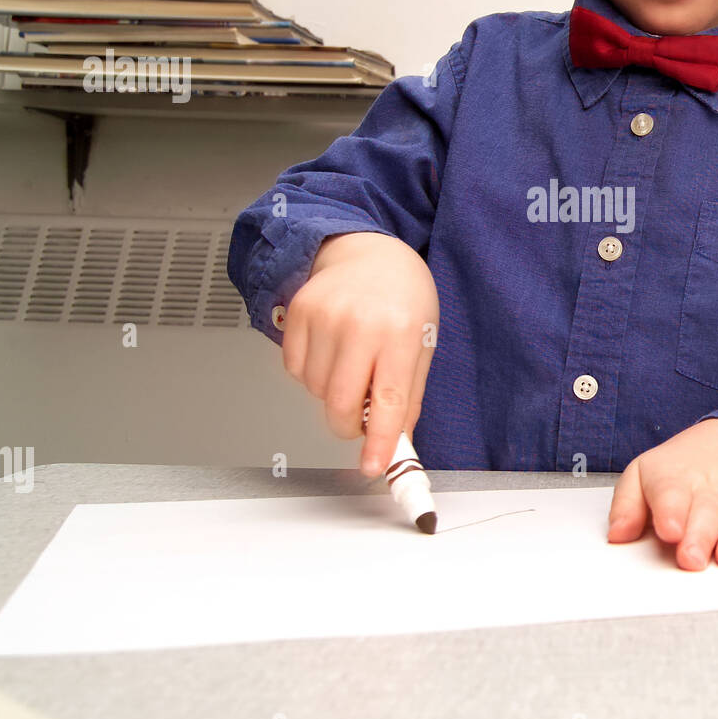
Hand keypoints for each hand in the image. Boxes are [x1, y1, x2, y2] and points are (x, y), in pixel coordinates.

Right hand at [281, 231, 438, 477]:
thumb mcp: (422, 342)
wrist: (368, 252)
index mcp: (401, 332)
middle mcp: (360, 323)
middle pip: (342, 403)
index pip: (388, 400)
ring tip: (352, 365)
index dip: (380, 441)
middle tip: (361, 421)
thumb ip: (409, 395)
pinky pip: (294, 370)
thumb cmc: (402, 297)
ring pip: (315, 391)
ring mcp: (324, 316)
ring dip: (331, 395)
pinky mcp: (297, 312)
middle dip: (349, 426)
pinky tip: (331, 351)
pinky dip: (311, 374)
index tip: (373, 467)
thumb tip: (395, 441)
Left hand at [607, 418, 717, 569]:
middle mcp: (708, 489)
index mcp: (673, 480)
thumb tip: (617, 536)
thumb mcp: (641, 475)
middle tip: (692, 559)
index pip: (669, 493)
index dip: (669, 511)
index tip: (667, 530)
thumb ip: (627, 506)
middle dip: (699, 536)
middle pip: (705, 512)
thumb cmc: (675, 471)